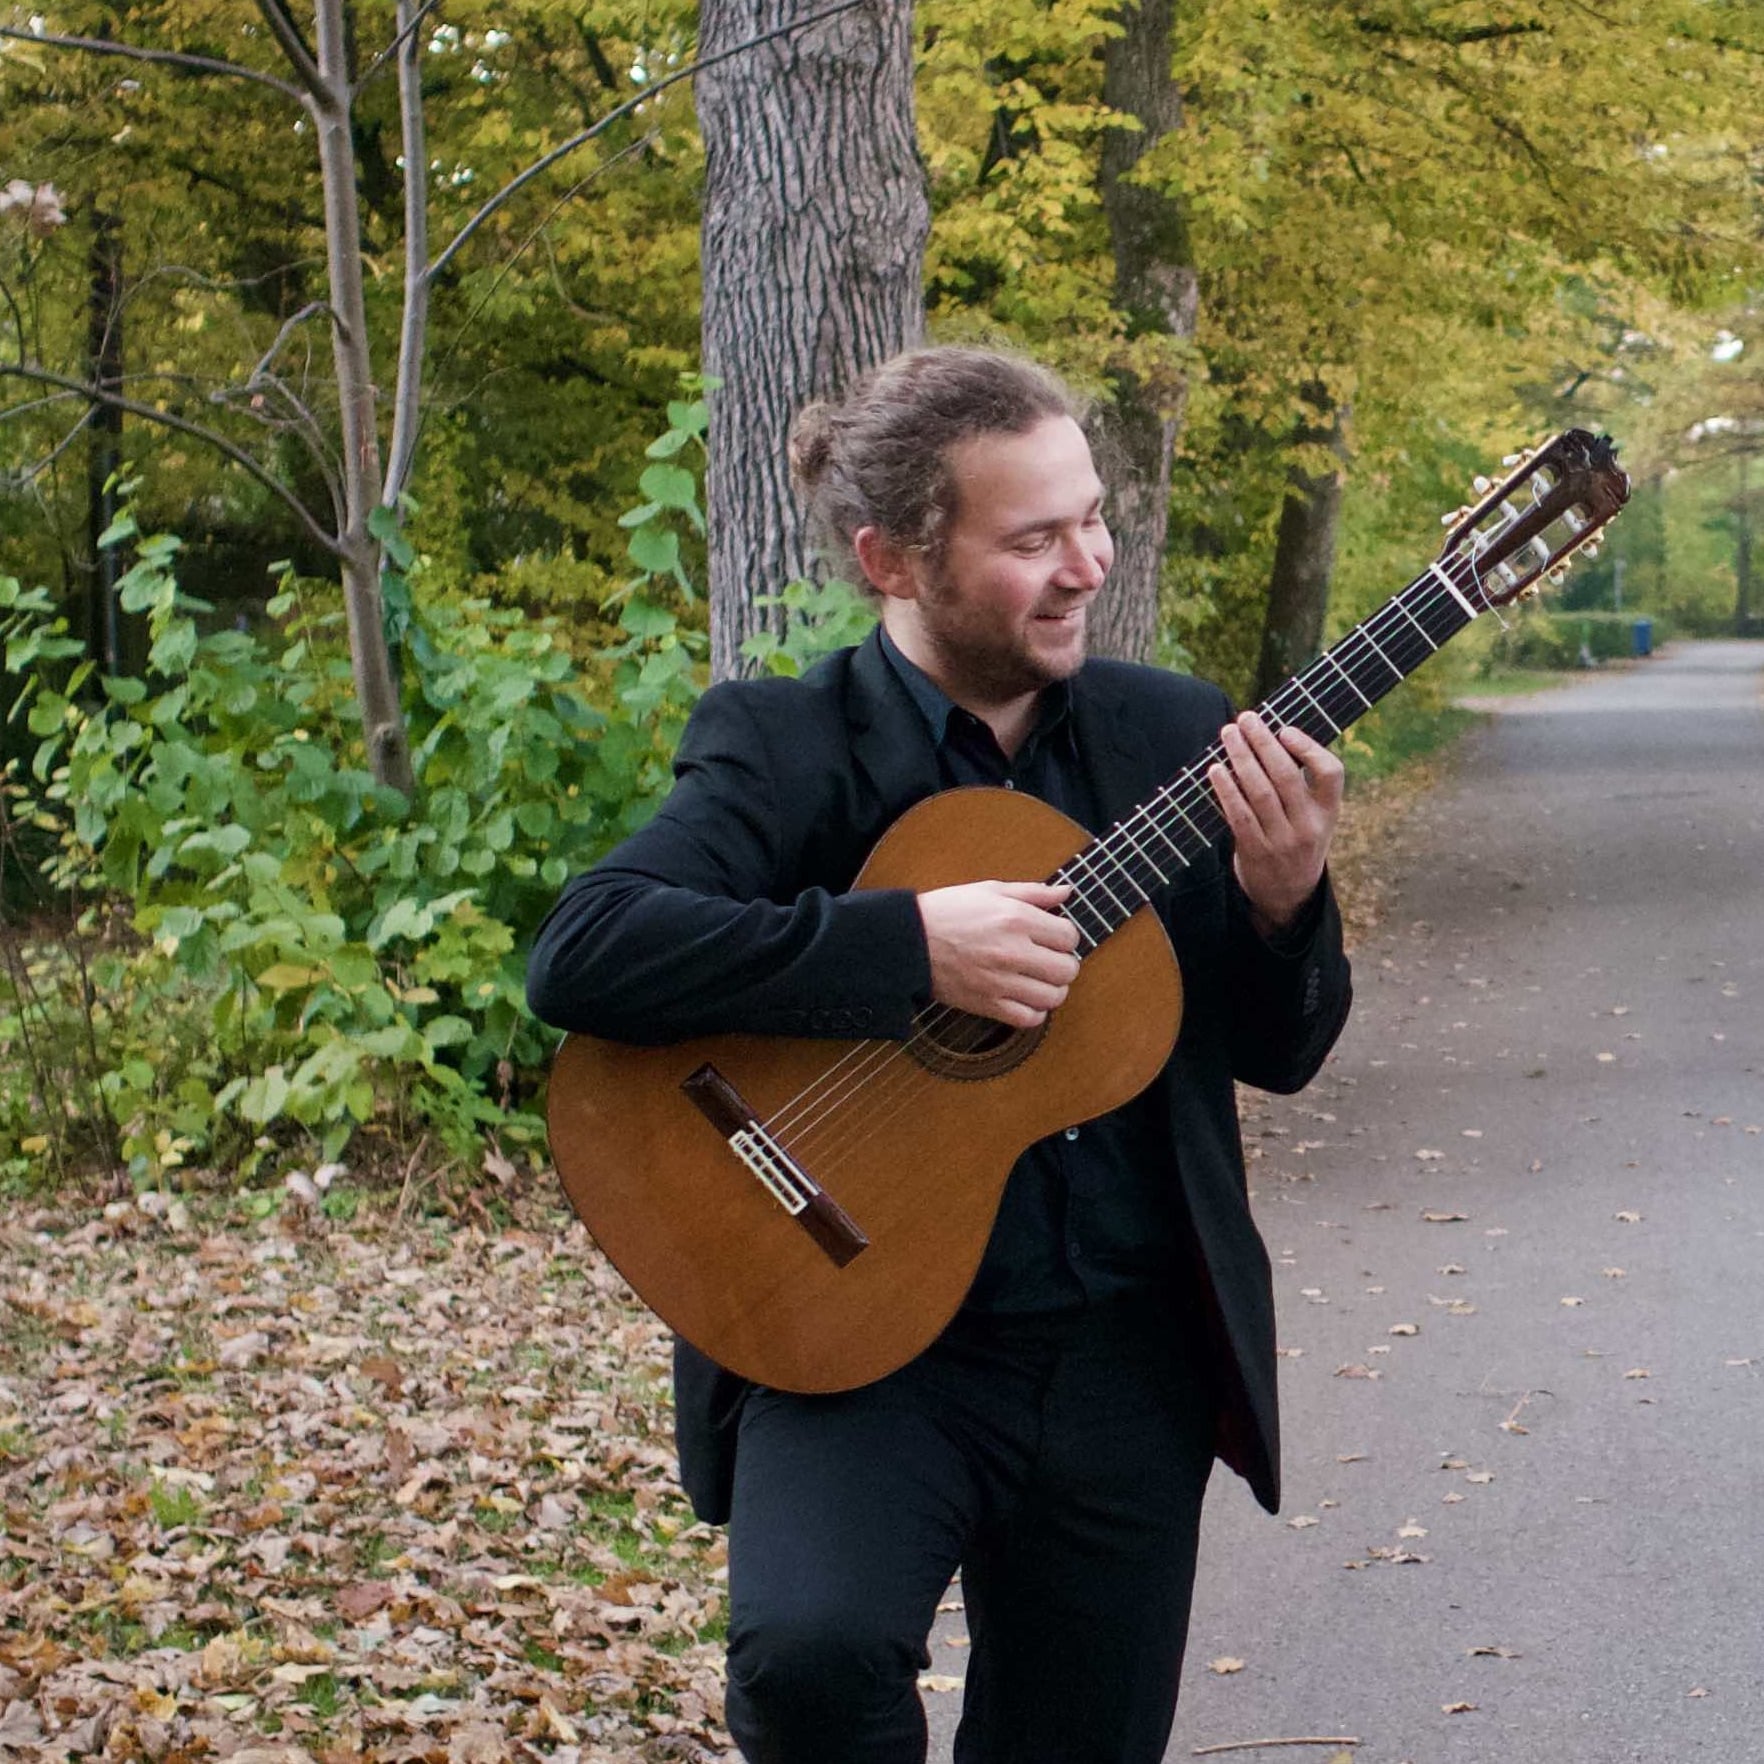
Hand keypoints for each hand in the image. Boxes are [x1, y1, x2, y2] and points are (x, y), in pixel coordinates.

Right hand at [918, 880, 1080, 1027]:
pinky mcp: (987, 1003)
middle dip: (1065, 965)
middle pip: (1067, 969)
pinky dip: (1035, 1012)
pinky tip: (1026, 999)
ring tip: (1042, 982)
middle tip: (1052, 961)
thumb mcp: (990, 890)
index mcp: (1016, 918)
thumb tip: (1065, 892)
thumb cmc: (948, 911)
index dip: (1066, 938)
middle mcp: (1012, 951)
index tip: (1055, 939)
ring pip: (1052, 997)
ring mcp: (1000, 980)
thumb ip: (1032, 892)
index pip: (1069, 936)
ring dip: (1054, 990)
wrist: (909, 940)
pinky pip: (1028, 1019)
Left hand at [1208, 713, 1343, 935]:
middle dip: (1264, 742)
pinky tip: (1216, 769)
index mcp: (1328, 811)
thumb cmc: (1298, 840)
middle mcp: (1308, 826)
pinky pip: (1239, 816)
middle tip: (1246, 718)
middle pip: (1286, 776)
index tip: (1284, 729)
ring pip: (1260, 792)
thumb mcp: (1316, 817)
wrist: (1288, 894)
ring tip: (1229, 734)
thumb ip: (1303, 783)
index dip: (1309, 748)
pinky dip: (1227, 790)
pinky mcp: (1255, 852)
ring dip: (1242, 758)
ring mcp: (1282, 841)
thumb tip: (1271, 735)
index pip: (1331, 773)